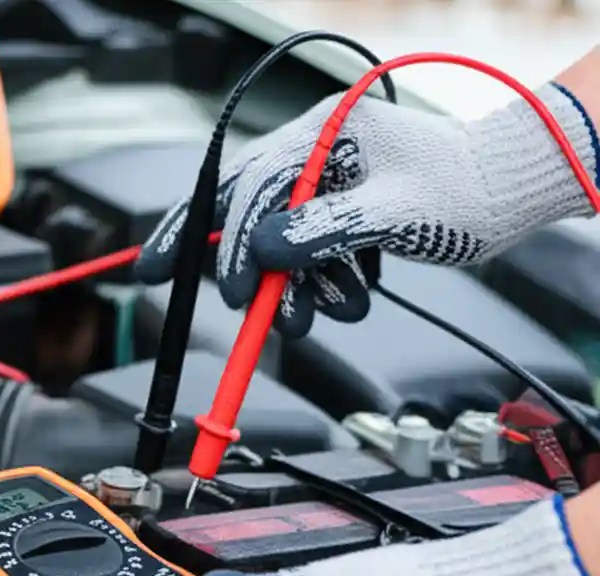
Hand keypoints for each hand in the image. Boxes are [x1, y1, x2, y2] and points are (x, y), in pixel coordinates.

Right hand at [135, 84, 597, 336]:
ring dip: (290, 288)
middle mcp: (312, 155)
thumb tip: (263, 252)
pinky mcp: (334, 212)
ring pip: (277, 243)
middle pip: (245, 213)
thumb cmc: (464, 190)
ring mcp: (322, 184)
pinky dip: (315, 285)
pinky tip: (340, 301)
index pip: (242, 185)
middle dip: (249, 270)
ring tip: (310, 320)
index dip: (203, 233)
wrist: (508, 193)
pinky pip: (305, 254)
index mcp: (319, 135)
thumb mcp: (393, 213)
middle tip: (250, 311)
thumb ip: (322, 230)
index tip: (186, 279)